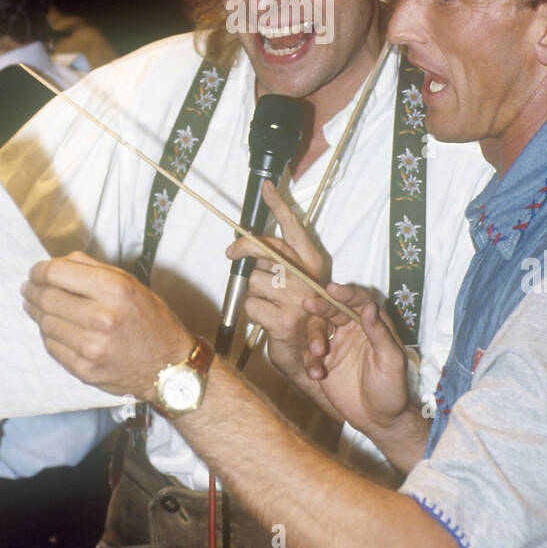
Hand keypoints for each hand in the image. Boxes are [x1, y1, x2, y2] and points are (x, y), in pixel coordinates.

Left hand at [23, 251, 191, 399]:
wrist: (169, 366)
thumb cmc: (151, 320)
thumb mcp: (131, 283)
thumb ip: (94, 268)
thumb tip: (57, 262)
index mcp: (115, 290)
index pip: (57, 273)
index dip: (39, 270)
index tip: (35, 271)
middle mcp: (102, 318)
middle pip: (47, 298)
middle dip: (32, 290)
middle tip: (28, 288)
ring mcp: (91, 348)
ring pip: (45, 323)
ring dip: (37, 312)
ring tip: (37, 306)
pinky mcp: (84, 370)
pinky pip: (52, 347)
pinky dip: (48, 334)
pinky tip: (53, 327)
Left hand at [224, 181, 330, 388]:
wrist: (311, 360)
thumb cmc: (300, 317)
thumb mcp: (297, 285)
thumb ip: (279, 264)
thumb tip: (246, 244)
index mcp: (315, 265)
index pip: (294, 229)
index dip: (279, 206)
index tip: (266, 187)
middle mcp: (309, 279)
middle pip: (266, 250)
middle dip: (243, 247)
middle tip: (231, 251)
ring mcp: (297, 300)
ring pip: (252, 279)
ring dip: (251, 292)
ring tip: (266, 304)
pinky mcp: (284, 321)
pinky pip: (249, 304)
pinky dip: (250, 312)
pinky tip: (264, 321)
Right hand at [300, 283, 410, 440]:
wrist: (379, 419)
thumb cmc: (392, 389)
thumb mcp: (391, 361)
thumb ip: (379, 334)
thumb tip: (369, 307)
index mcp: (372, 325)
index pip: (358, 302)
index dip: (346, 294)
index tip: (332, 289)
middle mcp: (352, 330)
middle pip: (333, 310)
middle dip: (321, 307)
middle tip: (308, 304)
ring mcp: (336, 345)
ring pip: (317, 329)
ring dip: (313, 336)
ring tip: (318, 352)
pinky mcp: (323, 362)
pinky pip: (309, 354)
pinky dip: (309, 361)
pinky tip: (316, 374)